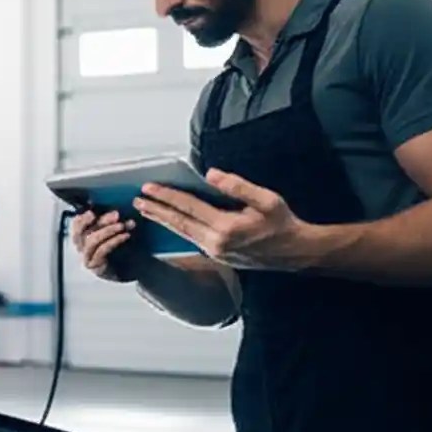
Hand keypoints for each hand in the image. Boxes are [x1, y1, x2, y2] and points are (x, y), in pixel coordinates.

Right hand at [70, 210, 137, 281]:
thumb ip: (108, 222)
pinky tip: (125, 236)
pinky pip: (102, 250)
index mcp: (81, 235)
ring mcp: (86, 256)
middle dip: (101, 221)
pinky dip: (114, 241)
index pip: (76, 224)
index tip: (93, 211)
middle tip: (116, 214)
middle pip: (84, 231)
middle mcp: (80, 246)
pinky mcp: (94, 265)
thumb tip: (115, 212)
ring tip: (122, 225)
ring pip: (92, 240)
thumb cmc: (111, 249)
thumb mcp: (108, 232)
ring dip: (108, 230)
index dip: (82, 217)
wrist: (117, 271)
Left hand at [133, 168, 315, 271]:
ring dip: (162, 220)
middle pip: (178, 223)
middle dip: (156, 209)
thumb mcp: (266, 199)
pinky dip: (176, 229)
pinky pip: (190, 239)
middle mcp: (216, 243)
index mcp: (226, 227)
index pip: (188, 208)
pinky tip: (168, 222)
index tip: (148, 187)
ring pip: (182, 233)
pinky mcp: (217, 256)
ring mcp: (215, 252)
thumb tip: (210, 174)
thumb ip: (237, 186)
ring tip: (145, 209)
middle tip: (136, 199)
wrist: (295, 252)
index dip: (166, 196)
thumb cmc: (282, 223)